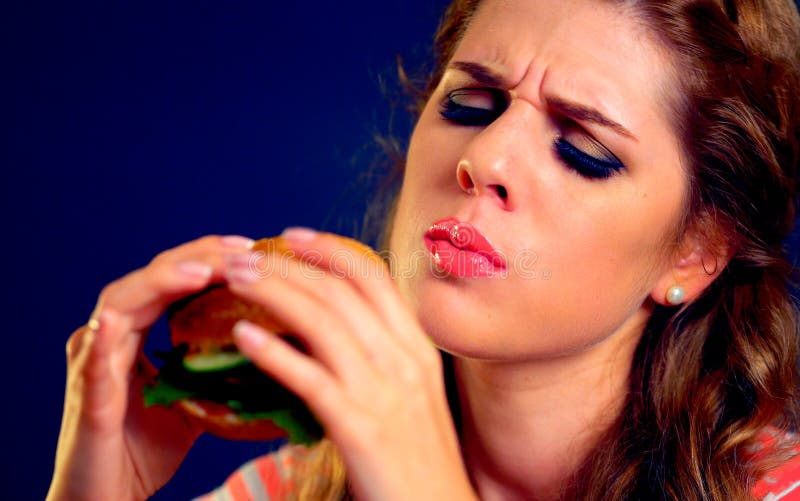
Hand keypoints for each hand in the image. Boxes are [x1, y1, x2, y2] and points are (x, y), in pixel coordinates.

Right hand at [47, 235, 254, 500]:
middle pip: (152, 278)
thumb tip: (275, 351)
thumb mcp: (195, 400)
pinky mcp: (86, 398)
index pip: (172, 277)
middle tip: (241, 247)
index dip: (208, 256)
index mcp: (135, 332)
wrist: (106, 499)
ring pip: (121, 303)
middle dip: (198, 257)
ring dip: (162, 283)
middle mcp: (110, 337)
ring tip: (204, 271)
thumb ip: (218, 371)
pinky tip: (117, 323)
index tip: (250, 245)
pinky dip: (103, 341)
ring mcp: (93, 363)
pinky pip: (92, 364)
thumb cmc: (146, 449)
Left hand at [225, 228, 477, 500]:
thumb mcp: (413, 392)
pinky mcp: (360, 428)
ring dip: (274, 292)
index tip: (294, 235)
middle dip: (288, 265)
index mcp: (416, 347)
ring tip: (237, 279)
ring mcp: (383, 392)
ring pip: (322, 322)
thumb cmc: (419, 455)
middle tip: (247, 254)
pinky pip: (310, 378)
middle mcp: (403, 360)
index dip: (331, 249)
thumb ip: (383, 354)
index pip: (373, 278)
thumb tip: (337, 324)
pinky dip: (273, 352)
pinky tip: (242, 337)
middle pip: (339, 292)